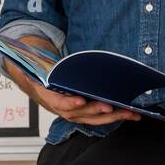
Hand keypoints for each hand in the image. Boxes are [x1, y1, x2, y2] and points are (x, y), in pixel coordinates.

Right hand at [3, 34, 139, 125]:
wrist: (40, 85)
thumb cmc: (44, 74)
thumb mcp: (39, 66)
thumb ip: (42, 61)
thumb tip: (33, 46)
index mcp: (50, 96)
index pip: (59, 102)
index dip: (69, 103)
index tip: (80, 100)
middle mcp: (63, 108)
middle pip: (81, 113)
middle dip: (97, 110)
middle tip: (111, 106)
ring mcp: (75, 114)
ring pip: (94, 118)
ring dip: (113, 116)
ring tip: (129, 113)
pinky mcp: (86, 114)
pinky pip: (100, 118)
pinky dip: (116, 116)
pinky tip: (130, 114)